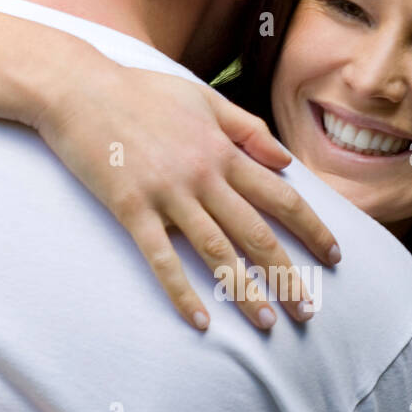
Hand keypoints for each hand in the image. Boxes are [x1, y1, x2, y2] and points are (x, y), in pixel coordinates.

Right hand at [38, 65, 341, 331]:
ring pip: (217, 252)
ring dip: (245, 292)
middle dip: (288, 275)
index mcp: (223, 151)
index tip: (334, 256)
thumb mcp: (203, 98)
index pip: (282, 197)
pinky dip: (183, 292)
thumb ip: (247, 129)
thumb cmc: (141, 91)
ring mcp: (167, 194)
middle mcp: (203, 176)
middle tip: (308, 312)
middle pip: (257, 233)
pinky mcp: (131, 208)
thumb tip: (286, 161)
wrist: (78, 87)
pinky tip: (201, 321)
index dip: (312, 229)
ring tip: (267, 323)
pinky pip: (162, 259)